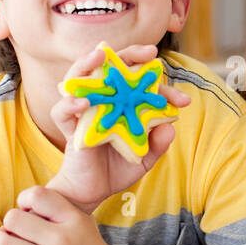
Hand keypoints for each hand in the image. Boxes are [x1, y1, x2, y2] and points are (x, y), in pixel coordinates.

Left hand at [0, 186, 120, 244]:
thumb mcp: (83, 223)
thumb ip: (58, 209)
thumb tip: (25, 198)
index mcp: (73, 219)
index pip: (37, 195)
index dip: (24, 200)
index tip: (27, 212)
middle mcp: (62, 239)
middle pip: (13, 218)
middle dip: (8, 224)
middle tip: (13, 232)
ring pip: (3, 243)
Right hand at [48, 44, 189, 212]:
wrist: (93, 192)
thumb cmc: (117, 168)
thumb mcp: (144, 156)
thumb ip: (158, 143)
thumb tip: (169, 127)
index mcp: (121, 102)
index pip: (140, 82)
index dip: (162, 87)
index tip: (183, 102)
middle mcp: (101, 100)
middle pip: (109, 65)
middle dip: (130, 54)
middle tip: (150, 52)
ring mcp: (82, 112)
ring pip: (78, 77)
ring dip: (86, 63)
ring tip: (100, 55)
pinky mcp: (68, 128)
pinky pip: (62, 111)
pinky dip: (69, 104)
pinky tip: (82, 102)